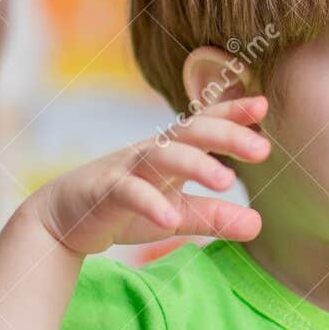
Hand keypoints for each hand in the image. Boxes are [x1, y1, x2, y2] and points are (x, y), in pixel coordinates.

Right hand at [29, 96, 270, 254]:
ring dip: (195, 164)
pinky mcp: (105, 192)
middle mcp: (152, 151)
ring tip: (226, 181)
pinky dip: (150, 204)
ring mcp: (126, 168)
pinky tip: (168, 219)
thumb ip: (213, 216)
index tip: (264, 105)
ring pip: (161, 155)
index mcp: (172, 150)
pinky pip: (129, 193)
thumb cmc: (126, 207)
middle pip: (190, 132)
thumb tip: (258, 224)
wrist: (64, 218)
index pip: (205, 124)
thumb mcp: (177, 214)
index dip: (232, 112)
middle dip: (226, 135)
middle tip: (263, 149)